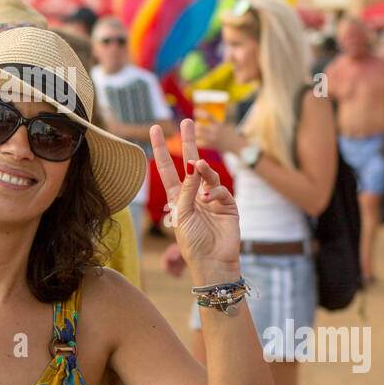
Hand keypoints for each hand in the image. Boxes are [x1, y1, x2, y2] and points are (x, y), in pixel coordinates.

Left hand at [151, 120, 240, 282]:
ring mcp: (212, 199)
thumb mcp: (182, 214)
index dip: (160, 149)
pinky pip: (221, 191)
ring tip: (196, 164)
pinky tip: (210, 200)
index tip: (155, 128)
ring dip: (202, 169)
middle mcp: (195, 194)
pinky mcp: (228, 205)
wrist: (212, 263)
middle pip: (190, 162)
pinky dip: (215, 193)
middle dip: (188, 142)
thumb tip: (192, 163)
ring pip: (208, 174)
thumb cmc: (192, 243)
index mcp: (178, 197)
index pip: (167, 168)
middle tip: (187, 121)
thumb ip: (186, 189)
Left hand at [194, 116, 241, 155]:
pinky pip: (201, 144)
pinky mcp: (212, 146)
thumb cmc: (231, 134)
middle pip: (200, 126)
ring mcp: (213, 138)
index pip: (208, 116)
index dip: (201, 113)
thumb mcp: (225, 126)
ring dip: (195, 134)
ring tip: (195, 134)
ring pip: (198, 135)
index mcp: (219, 124)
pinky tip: (197, 142)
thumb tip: (208, 117)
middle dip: (196, 126)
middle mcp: (215, 131)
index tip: (195, 112)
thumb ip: (216, 122)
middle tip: (195, 126)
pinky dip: (197, 142)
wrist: (237, 145)